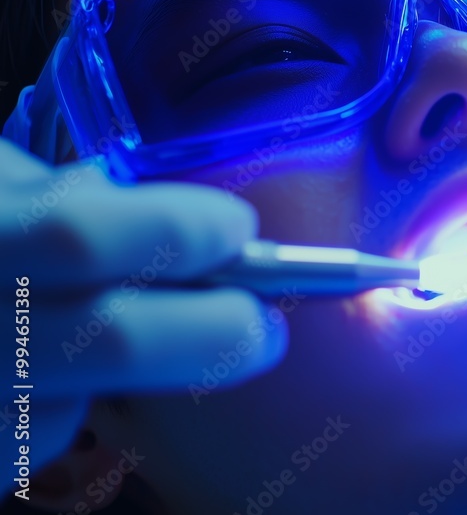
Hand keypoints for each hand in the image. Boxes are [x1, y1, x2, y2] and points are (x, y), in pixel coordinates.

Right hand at [0, 139, 286, 485]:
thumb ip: (45, 196)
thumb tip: (140, 208)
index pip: (82, 234)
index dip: (175, 230)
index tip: (238, 229)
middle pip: (107, 337)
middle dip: (211, 331)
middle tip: (266, 327)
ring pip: (70, 405)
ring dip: (134, 375)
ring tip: (147, 335)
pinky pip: (28, 443)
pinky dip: (65, 406)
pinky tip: (50, 372)